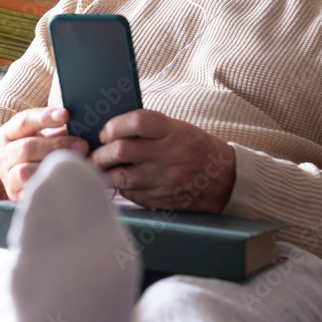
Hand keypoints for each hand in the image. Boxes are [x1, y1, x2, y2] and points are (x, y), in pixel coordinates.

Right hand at [0, 107, 88, 199]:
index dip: (44, 117)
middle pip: (27, 147)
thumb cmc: (38, 153)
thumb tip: (81, 124)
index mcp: (8, 134)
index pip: (23, 122)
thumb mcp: (42, 137)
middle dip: (56, 145)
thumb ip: (55, 129)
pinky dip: (48, 184)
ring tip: (76, 163)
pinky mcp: (16, 195)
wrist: (24, 181)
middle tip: (82, 144)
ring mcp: (7, 176)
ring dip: (53, 166)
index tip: (65, 115)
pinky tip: (65, 180)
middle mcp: (3, 154)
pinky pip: (31, 190)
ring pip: (26, 170)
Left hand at [88, 109, 235, 212]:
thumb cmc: (195, 148)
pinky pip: (129, 194)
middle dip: (100, 152)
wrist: (225, 180)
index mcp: (172, 132)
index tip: (106, 132)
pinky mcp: (159, 200)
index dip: (114, 126)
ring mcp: (164, 180)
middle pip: (120, 151)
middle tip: (95, 153)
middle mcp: (168, 155)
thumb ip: (147, 128)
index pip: (137, 122)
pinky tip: (122, 181)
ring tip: (101, 168)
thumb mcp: (177, 128)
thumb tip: (109, 131)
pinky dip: (120, 187)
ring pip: (119, 177)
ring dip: (104, 172)